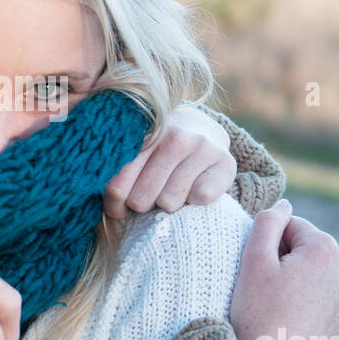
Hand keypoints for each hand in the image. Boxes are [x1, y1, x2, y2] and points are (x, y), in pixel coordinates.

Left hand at [104, 103, 235, 218]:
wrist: (205, 129)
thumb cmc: (161, 149)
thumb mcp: (137, 152)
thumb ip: (118, 174)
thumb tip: (113, 210)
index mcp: (142, 134)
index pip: (117, 186)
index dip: (115, 204)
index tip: (119, 207)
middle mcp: (173, 136)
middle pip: (141, 200)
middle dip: (143, 204)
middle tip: (150, 195)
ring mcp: (201, 147)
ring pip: (169, 202)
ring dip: (167, 203)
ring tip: (171, 188)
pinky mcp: (225, 163)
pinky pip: (200, 199)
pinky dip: (195, 200)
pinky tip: (194, 187)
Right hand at [228, 199, 338, 339]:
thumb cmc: (258, 314)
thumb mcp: (253, 260)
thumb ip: (267, 222)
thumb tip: (284, 205)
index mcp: (327, 251)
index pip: (292, 226)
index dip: (268, 243)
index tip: (256, 269)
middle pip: (307, 251)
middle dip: (285, 261)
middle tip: (264, 289)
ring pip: (316, 276)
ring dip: (297, 283)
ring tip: (277, 308)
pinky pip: (324, 302)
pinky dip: (308, 305)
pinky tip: (290, 322)